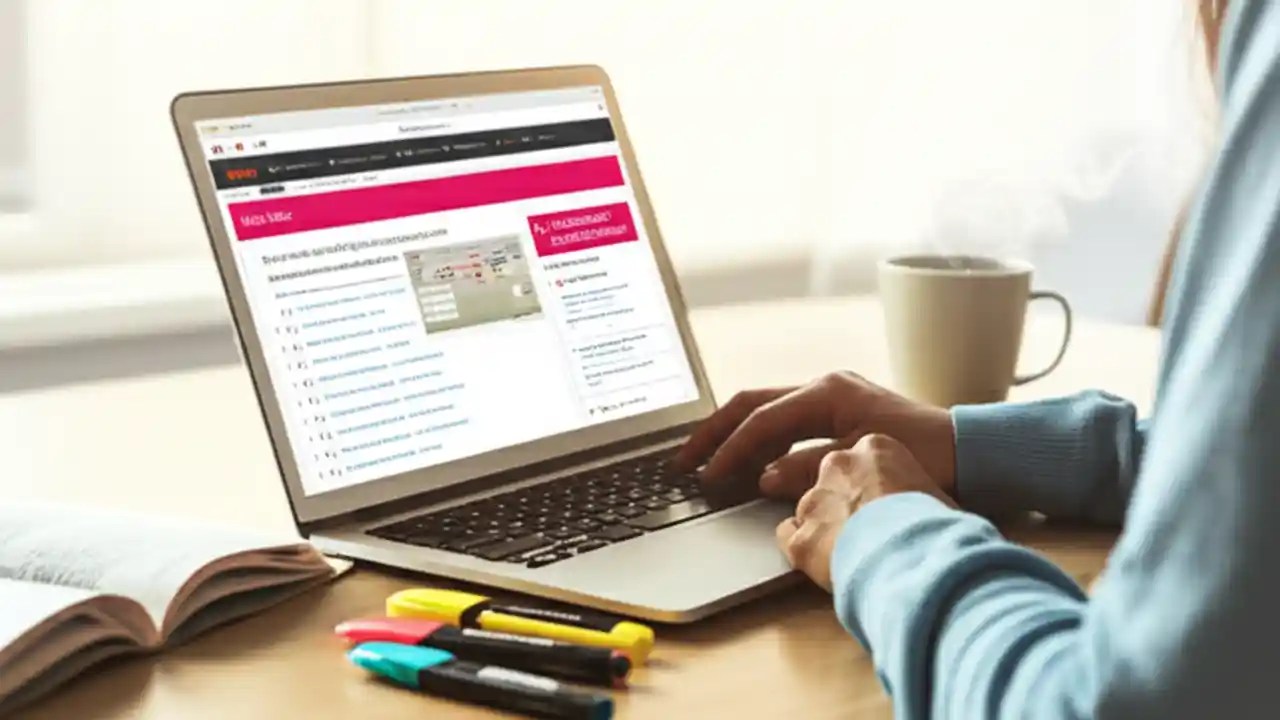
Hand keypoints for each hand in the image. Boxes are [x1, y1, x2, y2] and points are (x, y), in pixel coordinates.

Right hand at [676, 371, 955, 499]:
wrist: (972, 452)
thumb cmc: (926, 457)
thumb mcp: (861, 463)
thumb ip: (807, 469)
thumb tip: (761, 477)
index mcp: (828, 391)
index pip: (762, 420)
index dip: (730, 449)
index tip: (706, 477)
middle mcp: (825, 386)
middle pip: (752, 404)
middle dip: (715, 432)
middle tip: (683, 462)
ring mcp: (832, 397)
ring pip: (766, 411)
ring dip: (735, 436)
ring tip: (706, 464)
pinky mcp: (839, 413)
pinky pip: (786, 423)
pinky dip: (761, 442)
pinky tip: (748, 465)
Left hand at [776, 434, 956, 589]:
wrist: (915, 559)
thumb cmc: (938, 528)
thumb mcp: (937, 497)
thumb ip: (915, 496)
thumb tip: (928, 518)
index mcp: (876, 449)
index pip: (862, 460)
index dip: (873, 486)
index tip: (883, 505)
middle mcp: (837, 466)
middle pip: (830, 482)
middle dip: (843, 504)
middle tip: (866, 531)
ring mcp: (813, 502)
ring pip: (809, 511)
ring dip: (825, 530)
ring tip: (850, 556)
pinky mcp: (799, 539)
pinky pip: (788, 538)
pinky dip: (802, 551)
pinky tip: (824, 566)